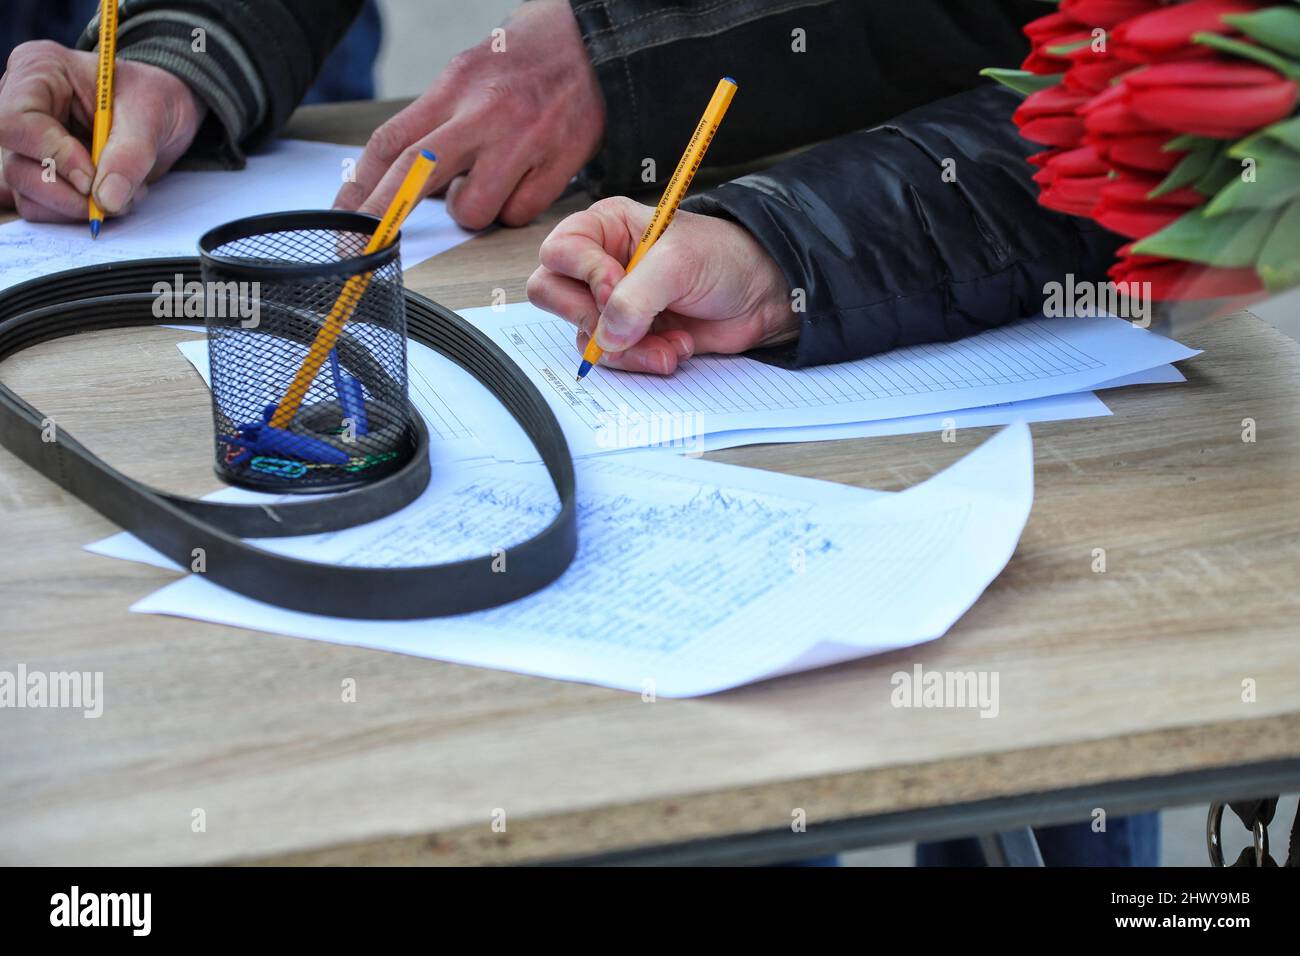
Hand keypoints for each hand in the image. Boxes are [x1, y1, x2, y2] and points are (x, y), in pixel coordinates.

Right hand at [0, 41, 206, 221]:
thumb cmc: (152, 99)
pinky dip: (76, 213)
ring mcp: (26, 143)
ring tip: (122, 194)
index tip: (91, 177)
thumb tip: (106, 200)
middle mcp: (21, 106)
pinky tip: (108, 196)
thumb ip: (129, 156)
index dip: (51, 156)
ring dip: (77, 207)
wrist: (164, 114)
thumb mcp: (150, 117)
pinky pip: (41, 207)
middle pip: (16, 165)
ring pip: (26, 193)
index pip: (15, 122)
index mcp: (39, 72)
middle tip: (112, 198)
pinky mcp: (39, 172)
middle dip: (68, 193)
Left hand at [333, 0, 603, 229]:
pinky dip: (515, 208)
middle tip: (366, 243)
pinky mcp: (559, 163)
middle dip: (384, 215)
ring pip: (472, 210)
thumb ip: (440, 119)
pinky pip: (519, 214)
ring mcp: (523, 141)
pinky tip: (524, 181)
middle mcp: (484, 113)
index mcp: (456, 87)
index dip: (360, 186)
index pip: (392, 141)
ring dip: (471, 210)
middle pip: (416, 175)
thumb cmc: (530, 59)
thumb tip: (409, 176)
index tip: (344, 218)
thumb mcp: (471, 72)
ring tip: (487, 184)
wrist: (598, 44)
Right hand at [527, 197, 798, 374]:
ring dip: (627, 348)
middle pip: (553, 295)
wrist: (760, 297)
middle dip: (594, 317)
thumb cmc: (724, 259)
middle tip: (630, 321)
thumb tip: (607, 336)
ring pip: (583, 336)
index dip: (585, 275)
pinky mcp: (627, 336)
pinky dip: (642, 360)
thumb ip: (637, 297)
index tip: (618, 287)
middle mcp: (599, 264)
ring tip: (669, 342)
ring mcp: (611, 304)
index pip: (559, 252)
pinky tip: (674, 349)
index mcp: (604, 228)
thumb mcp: (679, 264)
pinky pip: (611, 358)